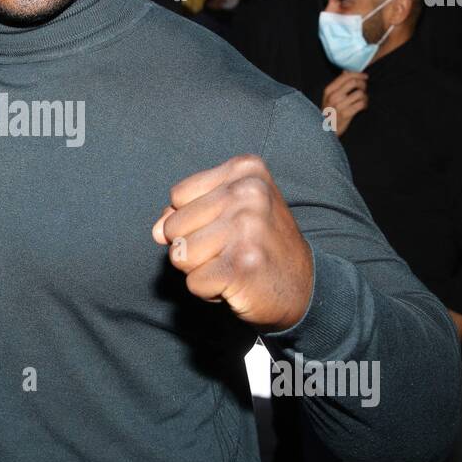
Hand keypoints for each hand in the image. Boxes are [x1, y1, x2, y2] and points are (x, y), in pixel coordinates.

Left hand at [152, 155, 314, 330]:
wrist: (303, 287)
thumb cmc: (257, 245)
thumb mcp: (226, 212)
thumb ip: (184, 212)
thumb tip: (157, 230)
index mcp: (245, 170)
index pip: (178, 196)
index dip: (193, 220)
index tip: (227, 228)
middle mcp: (248, 193)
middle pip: (174, 226)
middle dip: (193, 247)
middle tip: (229, 251)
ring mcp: (247, 228)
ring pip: (180, 255)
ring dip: (200, 270)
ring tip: (231, 265)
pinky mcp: (241, 265)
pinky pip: (193, 282)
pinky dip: (208, 291)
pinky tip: (236, 283)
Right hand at [320, 71, 368, 136]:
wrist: (325, 130)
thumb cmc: (329, 112)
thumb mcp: (329, 96)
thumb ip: (338, 84)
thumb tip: (346, 71)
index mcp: (329, 90)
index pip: (346, 76)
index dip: (358, 74)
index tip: (364, 77)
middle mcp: (333, 96)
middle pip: (354, 83)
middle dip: (363, 84)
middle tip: (364, 88)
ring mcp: (339, 106)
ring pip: (359, 93)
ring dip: (365, 96)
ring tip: (363, 100)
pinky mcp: (346, 114)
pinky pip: (361, 104)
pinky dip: (365, 104)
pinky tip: (363, 106)